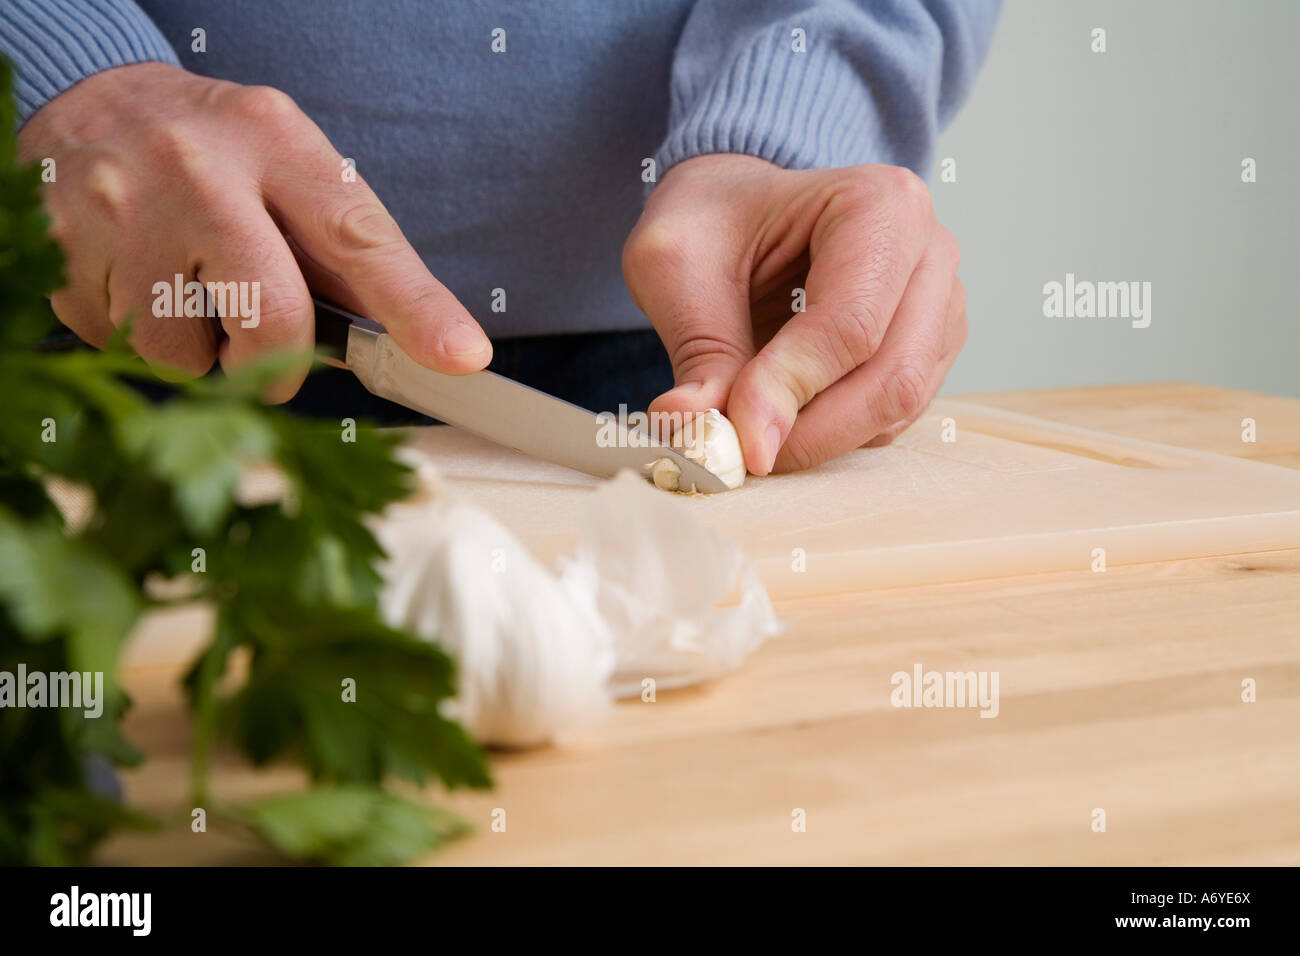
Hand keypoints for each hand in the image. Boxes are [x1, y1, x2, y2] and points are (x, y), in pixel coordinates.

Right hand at [18, 63, 489, 399]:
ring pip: (187, 352)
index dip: (414, 307)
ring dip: (200, 349)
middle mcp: (197, 166)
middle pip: (273, 316)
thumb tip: (424, 346)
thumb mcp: (290, 172)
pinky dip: (141, 335)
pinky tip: (138, 280)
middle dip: (280, 361)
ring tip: (186, 288)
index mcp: (274, 139)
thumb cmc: (216, 156)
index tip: (460, 356)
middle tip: (268, 348)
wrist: (89, 103)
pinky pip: (123, 346)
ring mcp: (120, 207)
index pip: (358, 237)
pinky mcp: (63, 249)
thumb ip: (350, 256)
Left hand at [622, 154, 965, 473]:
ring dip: (819, 439)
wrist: (733, 211)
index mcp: (880, 204)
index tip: (735, 437)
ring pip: (896, 408)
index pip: (851, 324)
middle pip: (892, 378)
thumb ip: (701, 351)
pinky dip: (833, 435)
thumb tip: (698, 434)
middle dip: (810, 432)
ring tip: (748, 428)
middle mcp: (929, 253)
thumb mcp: (678, 266)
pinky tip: (781, 415)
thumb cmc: (712, 219)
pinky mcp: (928, 351)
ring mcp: (938, 306)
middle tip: (738, 452)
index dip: (791, 390)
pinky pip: (890, 419)